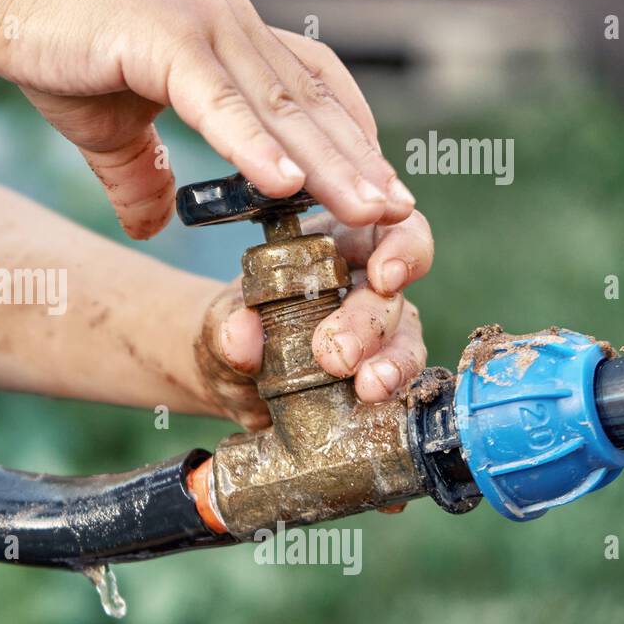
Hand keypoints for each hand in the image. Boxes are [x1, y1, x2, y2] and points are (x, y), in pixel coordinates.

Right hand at [0, 0, 414, 238]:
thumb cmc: (60, 50)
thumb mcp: (111, 132)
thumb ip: (142, 175)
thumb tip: (150, 226)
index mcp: (230, 42)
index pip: (311, 94)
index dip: (350, 143)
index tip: (376, 195)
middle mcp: (232, 27)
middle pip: (312, 106)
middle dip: (360, 163)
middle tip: (399, 216)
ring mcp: (204, 29)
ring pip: (280, 108)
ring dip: (330, 164)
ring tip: (369, 212)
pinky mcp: (165, 41)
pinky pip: (219, 103)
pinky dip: (255, 145)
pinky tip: (284, 186)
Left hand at [197, 209, 432, 425]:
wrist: (224, 378)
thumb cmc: (230, 329)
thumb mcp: (218, 322)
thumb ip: (227, 327)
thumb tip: (241, 333)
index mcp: (332, 245)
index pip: (385, 229)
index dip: (400, 246)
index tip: (383, 277)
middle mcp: (364, 284)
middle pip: (392, 291)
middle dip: (369, 322)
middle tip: (337, 355)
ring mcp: (379, 329)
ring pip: (405, 337)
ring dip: (392, 361)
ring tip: (370, 385)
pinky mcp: (378, 370)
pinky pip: (396, 375)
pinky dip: (390, 384)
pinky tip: (374, 395)